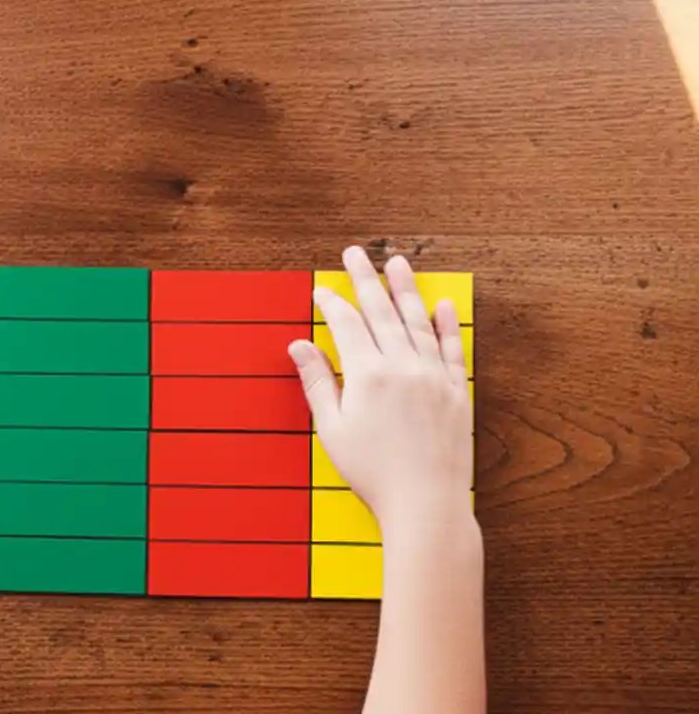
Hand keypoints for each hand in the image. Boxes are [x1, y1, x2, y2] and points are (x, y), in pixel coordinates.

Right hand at [288, 246, 472, 533]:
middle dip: (365, 280)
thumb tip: (299, 346)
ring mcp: (433, 376)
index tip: (322, 288)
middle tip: (356, 253)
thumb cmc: (372, 472)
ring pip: (417, 321)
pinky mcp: (456, 391)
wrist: (425, 503)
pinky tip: (441, 305)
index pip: (347, 325)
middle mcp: (403, 367)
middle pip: (381, 311)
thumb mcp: (332, 429)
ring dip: (405, 289)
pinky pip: (451, 348)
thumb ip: (318, 382)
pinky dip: (445, 325)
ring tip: (398, 263)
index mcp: (368, 375)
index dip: (332, 303)